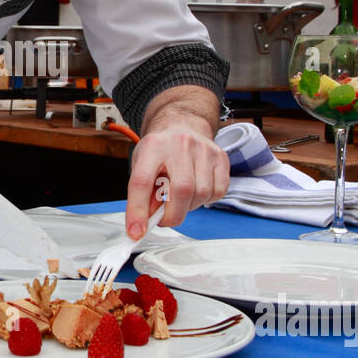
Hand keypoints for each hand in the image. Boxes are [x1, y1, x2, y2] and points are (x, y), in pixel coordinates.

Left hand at [125, 121, 229, 236]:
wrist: (182, 125)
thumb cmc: (160, 150)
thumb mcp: (142, 166)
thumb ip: (142, 194)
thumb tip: (146, 222)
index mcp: (153, 146)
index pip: (142, 182)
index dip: (138, 210)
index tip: (136, 232)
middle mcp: (180, 144)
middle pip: (181, 190)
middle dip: (173, 215)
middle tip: (165, 219)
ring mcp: (204, 149)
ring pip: (201, 193)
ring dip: (189, 207)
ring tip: (180, 198)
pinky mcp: (221, 157)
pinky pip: (218, 192)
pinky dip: (206, 200)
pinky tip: (196, 191)